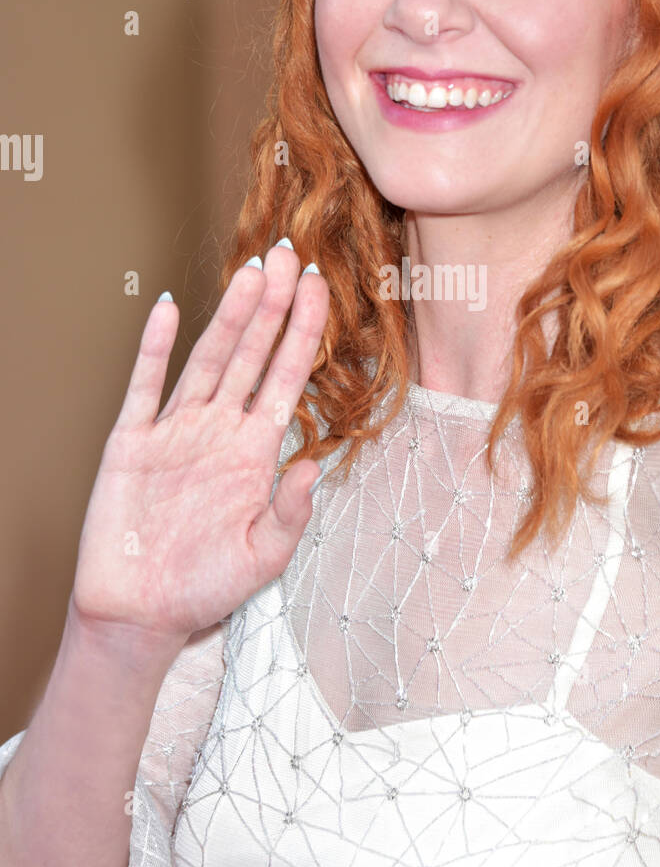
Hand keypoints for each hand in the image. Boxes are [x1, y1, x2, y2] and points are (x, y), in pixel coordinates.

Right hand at [72, 244, 328, 644]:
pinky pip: (144, 386)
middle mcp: (218, 430)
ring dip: (228, 315)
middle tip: (288, 251)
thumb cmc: (203, 588)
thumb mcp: (264, 557)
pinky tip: (169, 309)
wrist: (139, 614)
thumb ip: (290, 510)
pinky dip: (154, 347)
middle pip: (251, 353)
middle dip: (271, 303)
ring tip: (248, 270)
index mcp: (253, 452)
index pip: (286, 376)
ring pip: (207, 359)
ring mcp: (175, 431)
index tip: (320, 285)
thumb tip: (315, 464)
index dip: (303, 330)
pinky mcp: (131, 442)